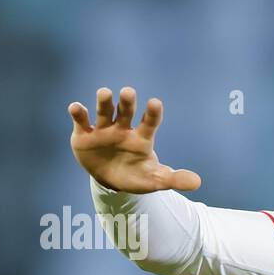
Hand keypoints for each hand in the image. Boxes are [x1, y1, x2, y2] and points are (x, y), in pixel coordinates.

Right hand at [67, 86, 201, 192]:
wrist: (110, 180)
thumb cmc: (135, 175)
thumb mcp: (154, 179)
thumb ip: (174, 178)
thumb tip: (197, 182)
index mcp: (141, 138)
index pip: (149, 122)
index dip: (152, 113)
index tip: (155, 103)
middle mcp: (123, 129)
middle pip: (126, 112)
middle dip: (127, 102)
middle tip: (128, 92)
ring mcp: (103, 129)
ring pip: (104, 111)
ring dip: (104, 102)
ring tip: (105, 92)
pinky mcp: (84, 134)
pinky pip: (81, 121)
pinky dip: (78, 113)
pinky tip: (76, 108)